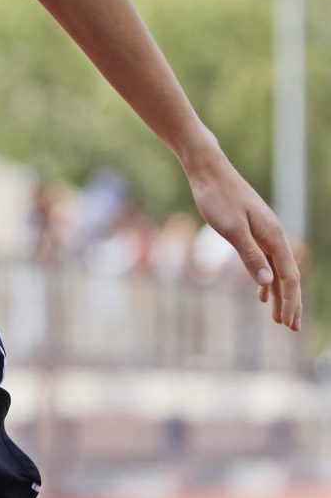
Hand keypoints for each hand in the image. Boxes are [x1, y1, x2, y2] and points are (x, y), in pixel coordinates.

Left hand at [187, 152, 301, 331]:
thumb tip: (267, 281)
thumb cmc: (216, 197)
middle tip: (289, 328)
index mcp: (273, 236)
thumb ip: (249, 254)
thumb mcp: (230, 228)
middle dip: (289, 302)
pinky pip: (265, 259)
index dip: (290, 301)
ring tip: (277, 317)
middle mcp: (273, 234)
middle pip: (286, 275)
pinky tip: (261, 291)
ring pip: (275, 268)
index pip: (288, 276)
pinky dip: (265, 278)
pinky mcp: (251, 228)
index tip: (288, 324)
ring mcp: (263, 231)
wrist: (207, 169)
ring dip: (277, 293)